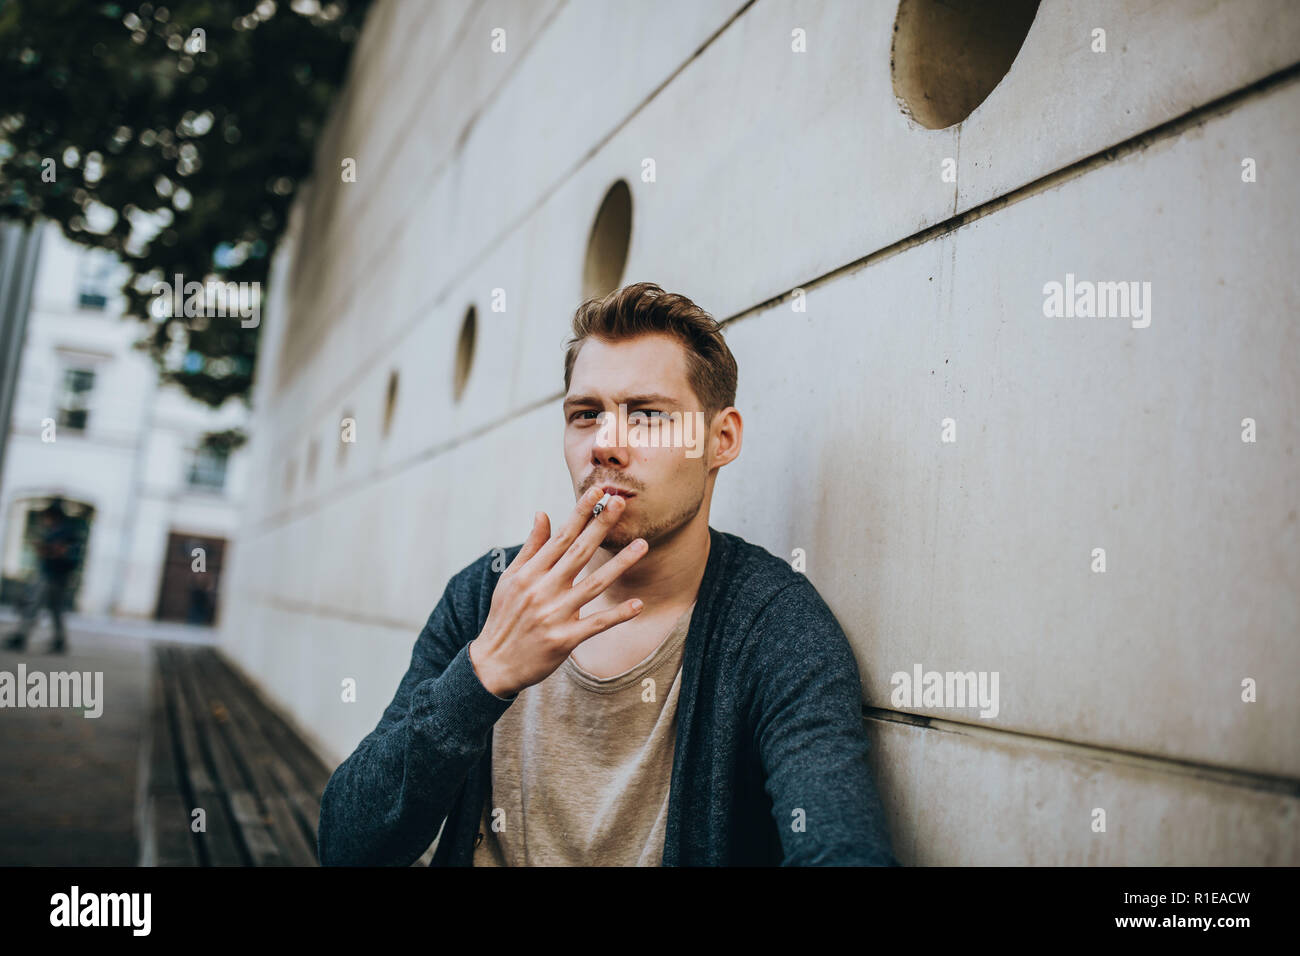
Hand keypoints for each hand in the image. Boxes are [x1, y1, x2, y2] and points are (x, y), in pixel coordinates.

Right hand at [468, 485, 648, 697]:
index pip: (560, 537)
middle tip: (621, 503)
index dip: (581, 513)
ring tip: (642, 545)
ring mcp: (553, 615)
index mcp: (530, 573)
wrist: (494, 664)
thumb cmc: (504, 617)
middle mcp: (542, 590)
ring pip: (593, 585)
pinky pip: (596, 624)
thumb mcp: (511, 579)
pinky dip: (617, 614)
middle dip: (601, 526)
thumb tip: (543, 513)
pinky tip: (638, 604)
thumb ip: (531, 547)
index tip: (598, 491)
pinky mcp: (563, 640)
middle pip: (578, 553)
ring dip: (619, 564)